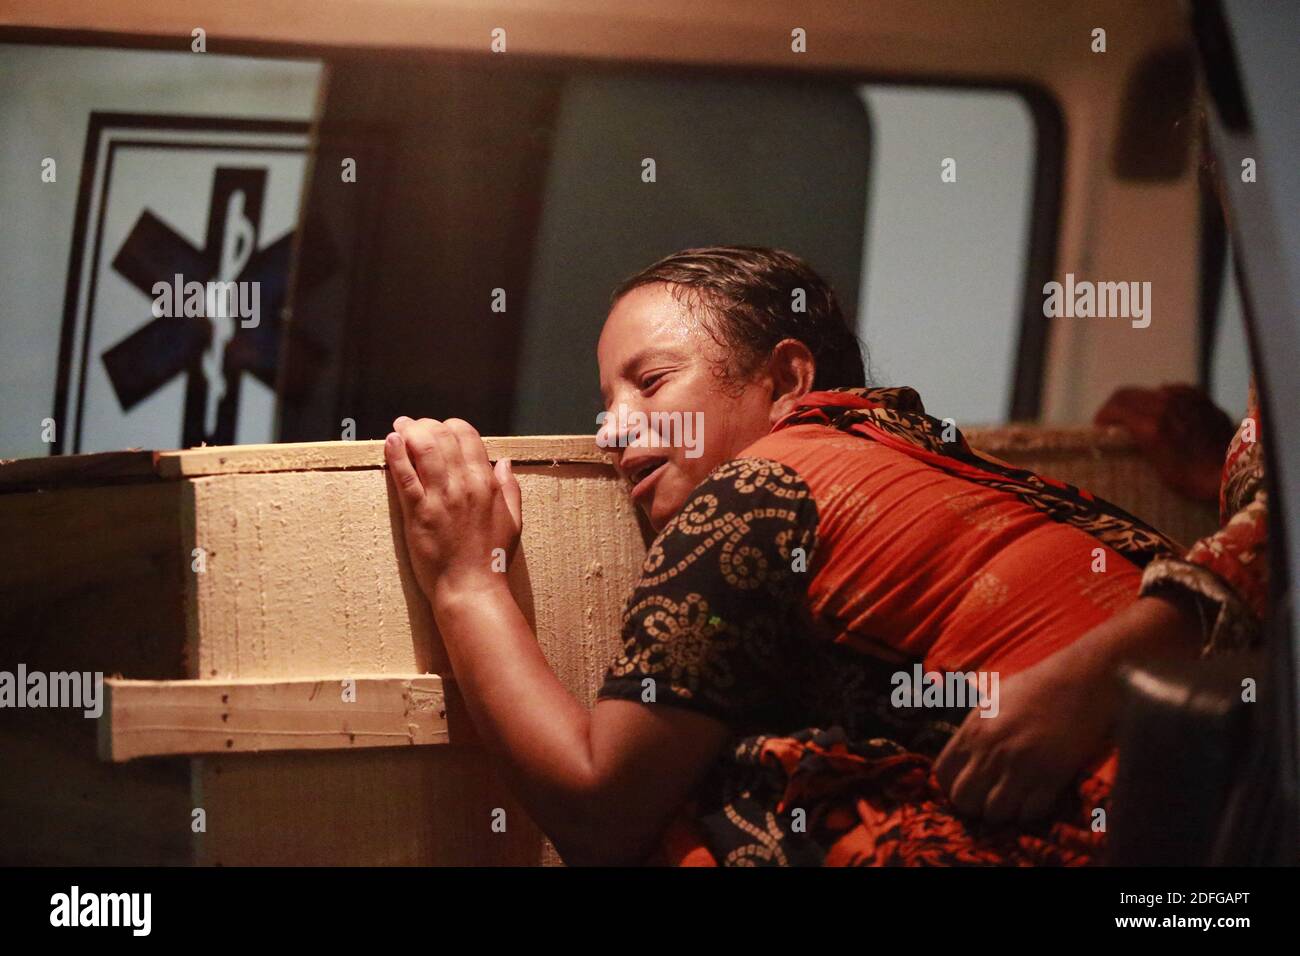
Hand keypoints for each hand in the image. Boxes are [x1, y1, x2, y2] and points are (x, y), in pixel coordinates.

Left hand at [384, 417, 521, 602]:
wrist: (472, 588)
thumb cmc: (491, 558)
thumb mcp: (513, 520)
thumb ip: (510, 488)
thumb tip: (504, 461)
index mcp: (487, 483)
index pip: (468, 435)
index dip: (451, 426)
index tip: (440, 430)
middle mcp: (465, 484)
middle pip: (443, 436)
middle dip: (426, 424)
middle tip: (413, 426)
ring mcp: (441, 498)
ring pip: (423, 449)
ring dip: (409, 432)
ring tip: (400, 428)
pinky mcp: (419, 513)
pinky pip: (405, 475)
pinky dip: (395, 454)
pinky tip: (390, 441)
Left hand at [933, 648, 1115, 824]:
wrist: (1082, 681)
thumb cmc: (1037, 687)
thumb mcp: (992, 699)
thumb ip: (974, 728)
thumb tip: (961, 754)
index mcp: (975, 729)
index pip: (943, 774)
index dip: (952, 784)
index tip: (967, 785)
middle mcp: (993, 750)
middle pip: (964, 799)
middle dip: (973, 805)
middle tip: (989, 798)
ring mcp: (1022, 765)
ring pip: (995, 812)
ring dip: (1002, 811)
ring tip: (1012, 800)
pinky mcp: (1052, 776)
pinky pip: (1029, 813)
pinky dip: (1029, 812)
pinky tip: (1034, 798)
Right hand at [1093, 384, 1233, 503]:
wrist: (1230, 473)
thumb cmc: (1190, 479)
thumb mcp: (1156, 466)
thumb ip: (1141, 438)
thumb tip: (1127, 426)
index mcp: (1150, 423)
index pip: (1115, 406)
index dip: (1102, 415)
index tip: (1100, 427)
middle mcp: (1164, 405)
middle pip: (1128, 393)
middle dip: (1116, 406)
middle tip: (1114, 422)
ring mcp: (1184, 398)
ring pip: (1149, 390)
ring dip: (1139, 403)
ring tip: (1141, 418)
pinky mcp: (1200, 398)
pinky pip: (1174, 390)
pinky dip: (1163, 399)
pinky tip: (1168, 411)